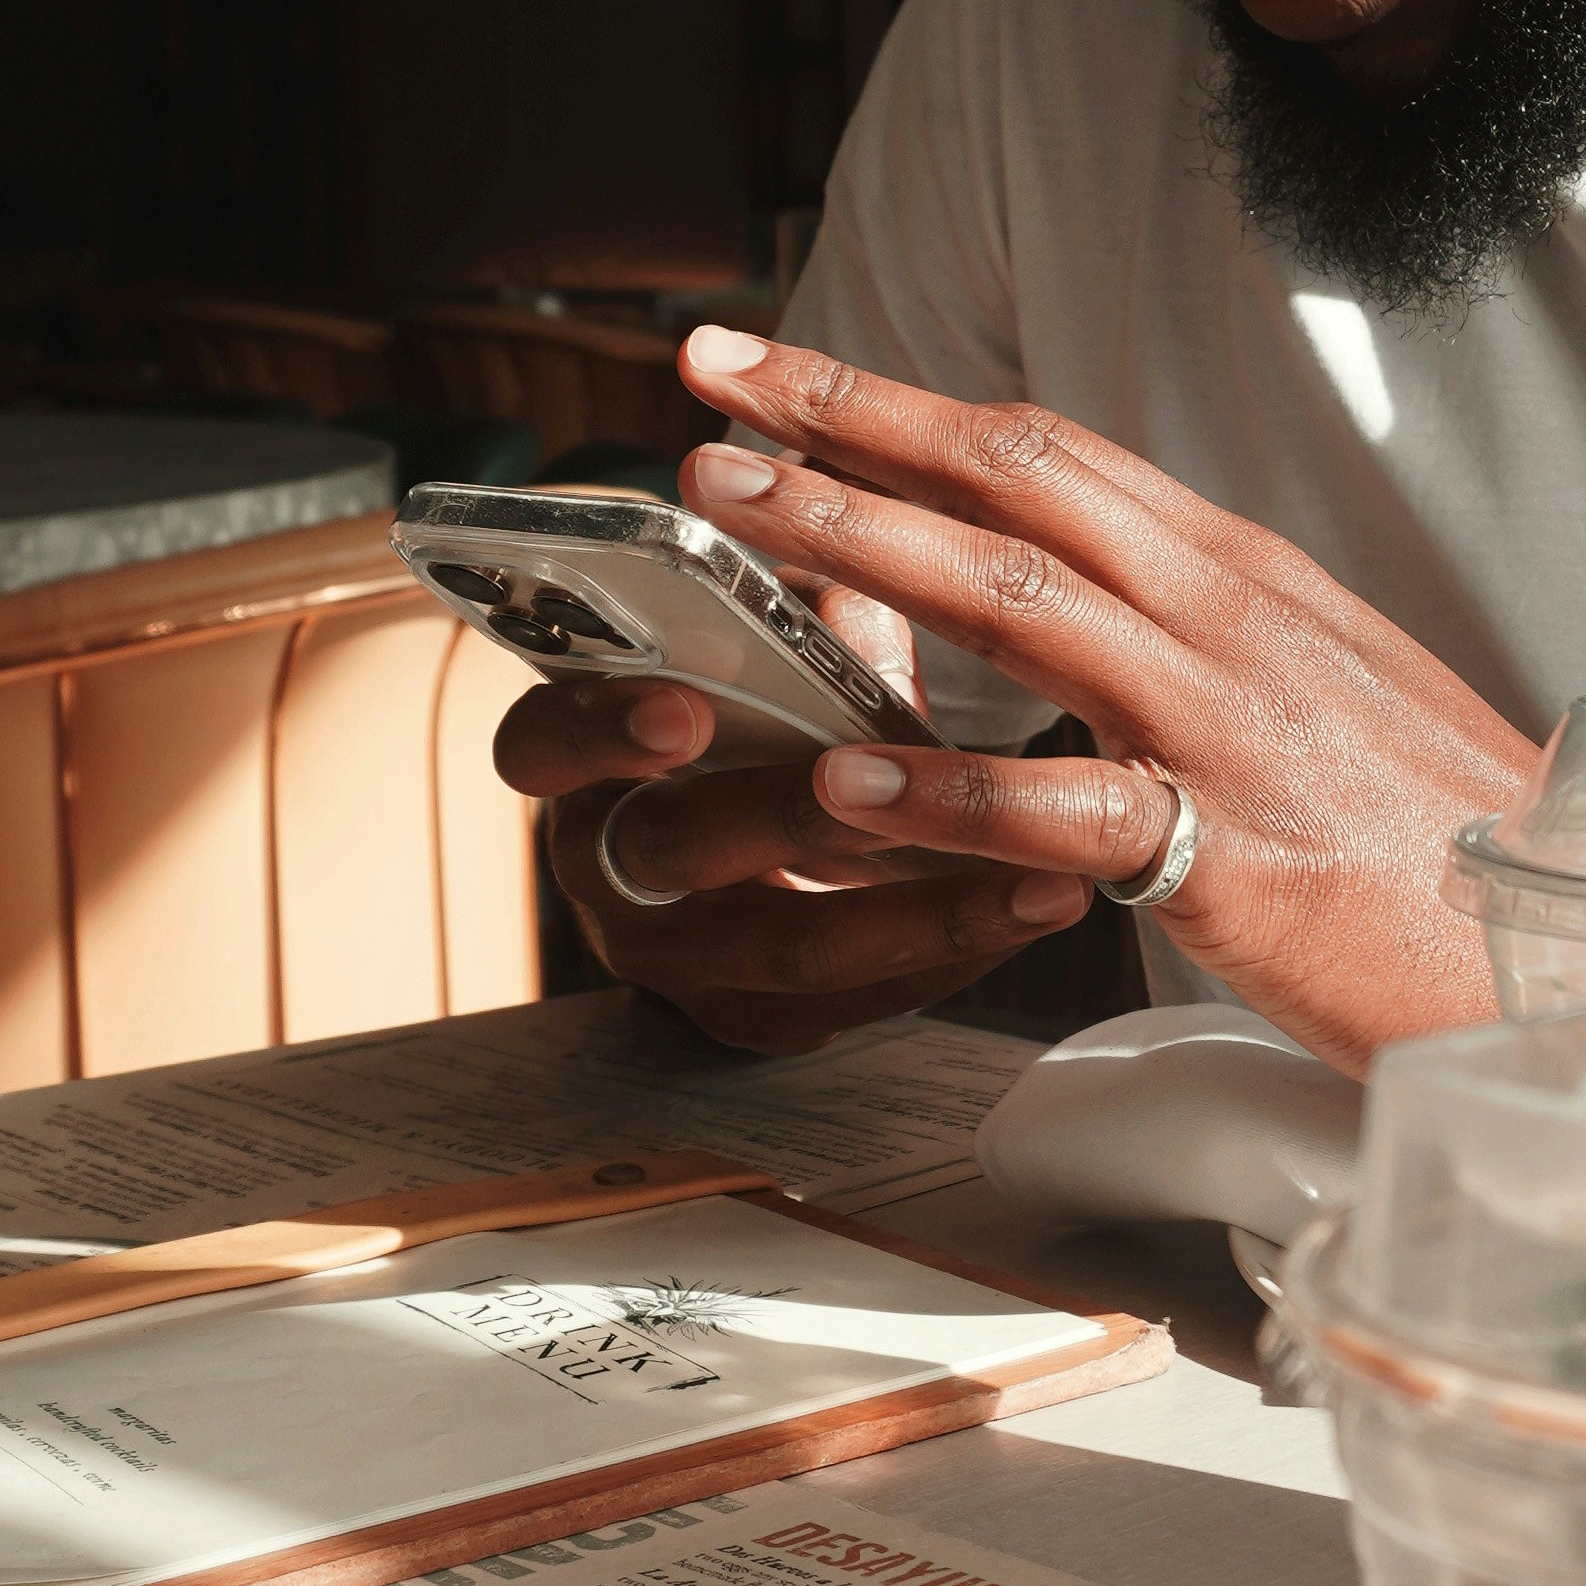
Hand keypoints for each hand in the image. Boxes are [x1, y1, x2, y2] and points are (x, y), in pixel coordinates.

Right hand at [494, 604, 1093, 1056]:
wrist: (763, 857)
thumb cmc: (759, 715)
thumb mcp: (761, 652)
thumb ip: (798, 614)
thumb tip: (862, 567)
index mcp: (587, 755)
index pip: (543, 743)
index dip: (599, 729)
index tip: (682, 709)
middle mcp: (614, 865)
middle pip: (678, 851)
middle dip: (784, 819)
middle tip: (883, 788)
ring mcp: (682, 957)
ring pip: (787, 944)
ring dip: (918, 906)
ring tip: (1035, 864)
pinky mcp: (758, 1018)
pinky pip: (857, 1000)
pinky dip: (956, 949)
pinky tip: (1042, 900)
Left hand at [659, 328, 1531, 1070]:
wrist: (1584, 936)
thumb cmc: (1449, 838)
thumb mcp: (1326, 693)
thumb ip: (1209, 642)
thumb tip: (1099, 612)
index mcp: (1246, 576)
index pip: (1052, 452)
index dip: (907, 400)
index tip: (784, 365)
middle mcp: (1230, 618)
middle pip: (1014, 481)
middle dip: (846, 419)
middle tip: (706, 376)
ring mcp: (1231, 726)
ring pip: (1016, 599)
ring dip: (860, 543)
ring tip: (733, 511)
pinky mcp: (1236, 854)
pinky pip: (1067, 808)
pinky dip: (947, 790)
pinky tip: (845, 782)